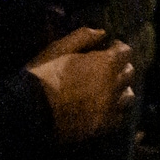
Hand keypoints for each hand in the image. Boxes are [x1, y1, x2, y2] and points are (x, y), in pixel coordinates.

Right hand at [27, 26, 134, 140]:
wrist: (30, 110)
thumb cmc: (43, 75)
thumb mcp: (59, 49)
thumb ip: (83, 37)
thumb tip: (102, 33)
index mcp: (106, 63)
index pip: (125, 52)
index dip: (117, 49)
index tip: (108, 49)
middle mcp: (113, 85)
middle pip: (129, 73)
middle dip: (120, 68)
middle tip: (106, 69)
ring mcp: (109, 107)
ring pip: (128, 96)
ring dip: (121, 90)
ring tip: (107, 90)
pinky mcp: (102, 126)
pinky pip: (119, 117)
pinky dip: (115, 111)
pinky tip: (104, 109)